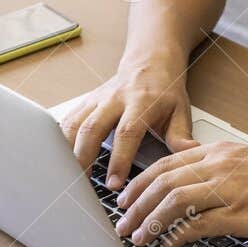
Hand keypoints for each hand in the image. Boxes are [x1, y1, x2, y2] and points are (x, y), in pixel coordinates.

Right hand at [57, 57, 198, 190]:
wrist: (151, 61)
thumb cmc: (166, 90)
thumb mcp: (180, 110)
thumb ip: (181, 135)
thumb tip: (190, 154)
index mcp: (141, 102)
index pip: (126, 132)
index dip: (119, 159)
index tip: (114, 183)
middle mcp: (115, 99)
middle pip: (92, 128)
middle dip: (84, 158)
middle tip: (82, 185)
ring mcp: (98, 99)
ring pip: (75, 124)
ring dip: (67, 151)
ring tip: (67, 178)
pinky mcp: (87, 102)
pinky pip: (68, 120)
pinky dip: (59, 141)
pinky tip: (57, 160)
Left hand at [114, 141, 247, 246]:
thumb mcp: (244, 156)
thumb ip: (214, 161)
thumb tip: (188, 166)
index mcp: (218, 152)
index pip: (166, 163)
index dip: (140, 182)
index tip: (125, 197)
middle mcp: (218, 166)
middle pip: (162, 181)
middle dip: (136, 204)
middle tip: (122, 223)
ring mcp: (228, 190)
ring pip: (174, 201)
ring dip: (150, 221)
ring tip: (138, 237)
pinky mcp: (240, 214)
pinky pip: (199, 224)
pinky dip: (178, 234)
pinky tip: (169, 244)